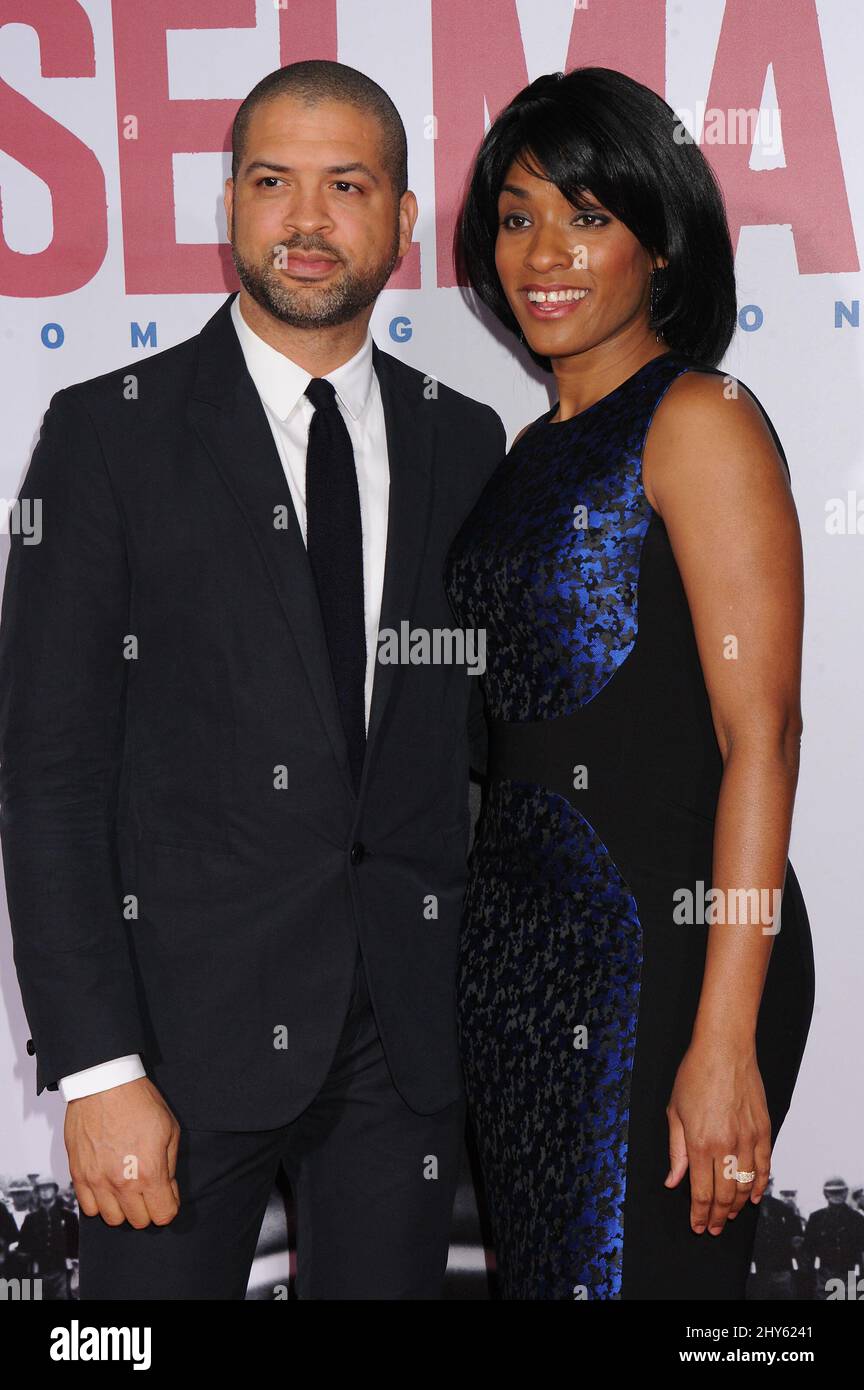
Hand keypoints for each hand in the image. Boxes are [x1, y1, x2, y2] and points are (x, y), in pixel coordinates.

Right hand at [65, 1076, 179, 1227]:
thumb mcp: (170, 1129)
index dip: (169, 1206)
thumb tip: (166, 1187)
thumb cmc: (139, 1102)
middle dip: (148, 1208)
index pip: (164, 1215)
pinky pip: (88, 1208)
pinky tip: (107, 1185)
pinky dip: (100, 1203)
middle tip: (149, 1189)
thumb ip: (169, 1165)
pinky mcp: (79, 1175)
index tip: (167, 1194)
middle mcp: (122, 1183)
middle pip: (139, 1221)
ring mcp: (97, 1181)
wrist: (104, 1083)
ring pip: (113, 1219)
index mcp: (149, 1173)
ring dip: (123, 1208)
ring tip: (127, 1188)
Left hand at [665, 1038, 770, 1235]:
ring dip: (739, 1205)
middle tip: (714, 1228)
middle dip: (718, 1217)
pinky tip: (754, 1196)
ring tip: (730, 1215)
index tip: (698, 1225)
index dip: (700, 1214)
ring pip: (746, 1185)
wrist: (724, 1049)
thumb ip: (675, 1151)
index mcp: (699, 1142)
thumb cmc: (695, 1074)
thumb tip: (673, 1181)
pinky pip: (764, 1166)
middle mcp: (725, 1145)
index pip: (701, 1192)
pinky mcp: (764, 1130)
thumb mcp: (675, 1112)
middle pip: (725, 1195)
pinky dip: (760, 1185)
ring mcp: (748, 1138)